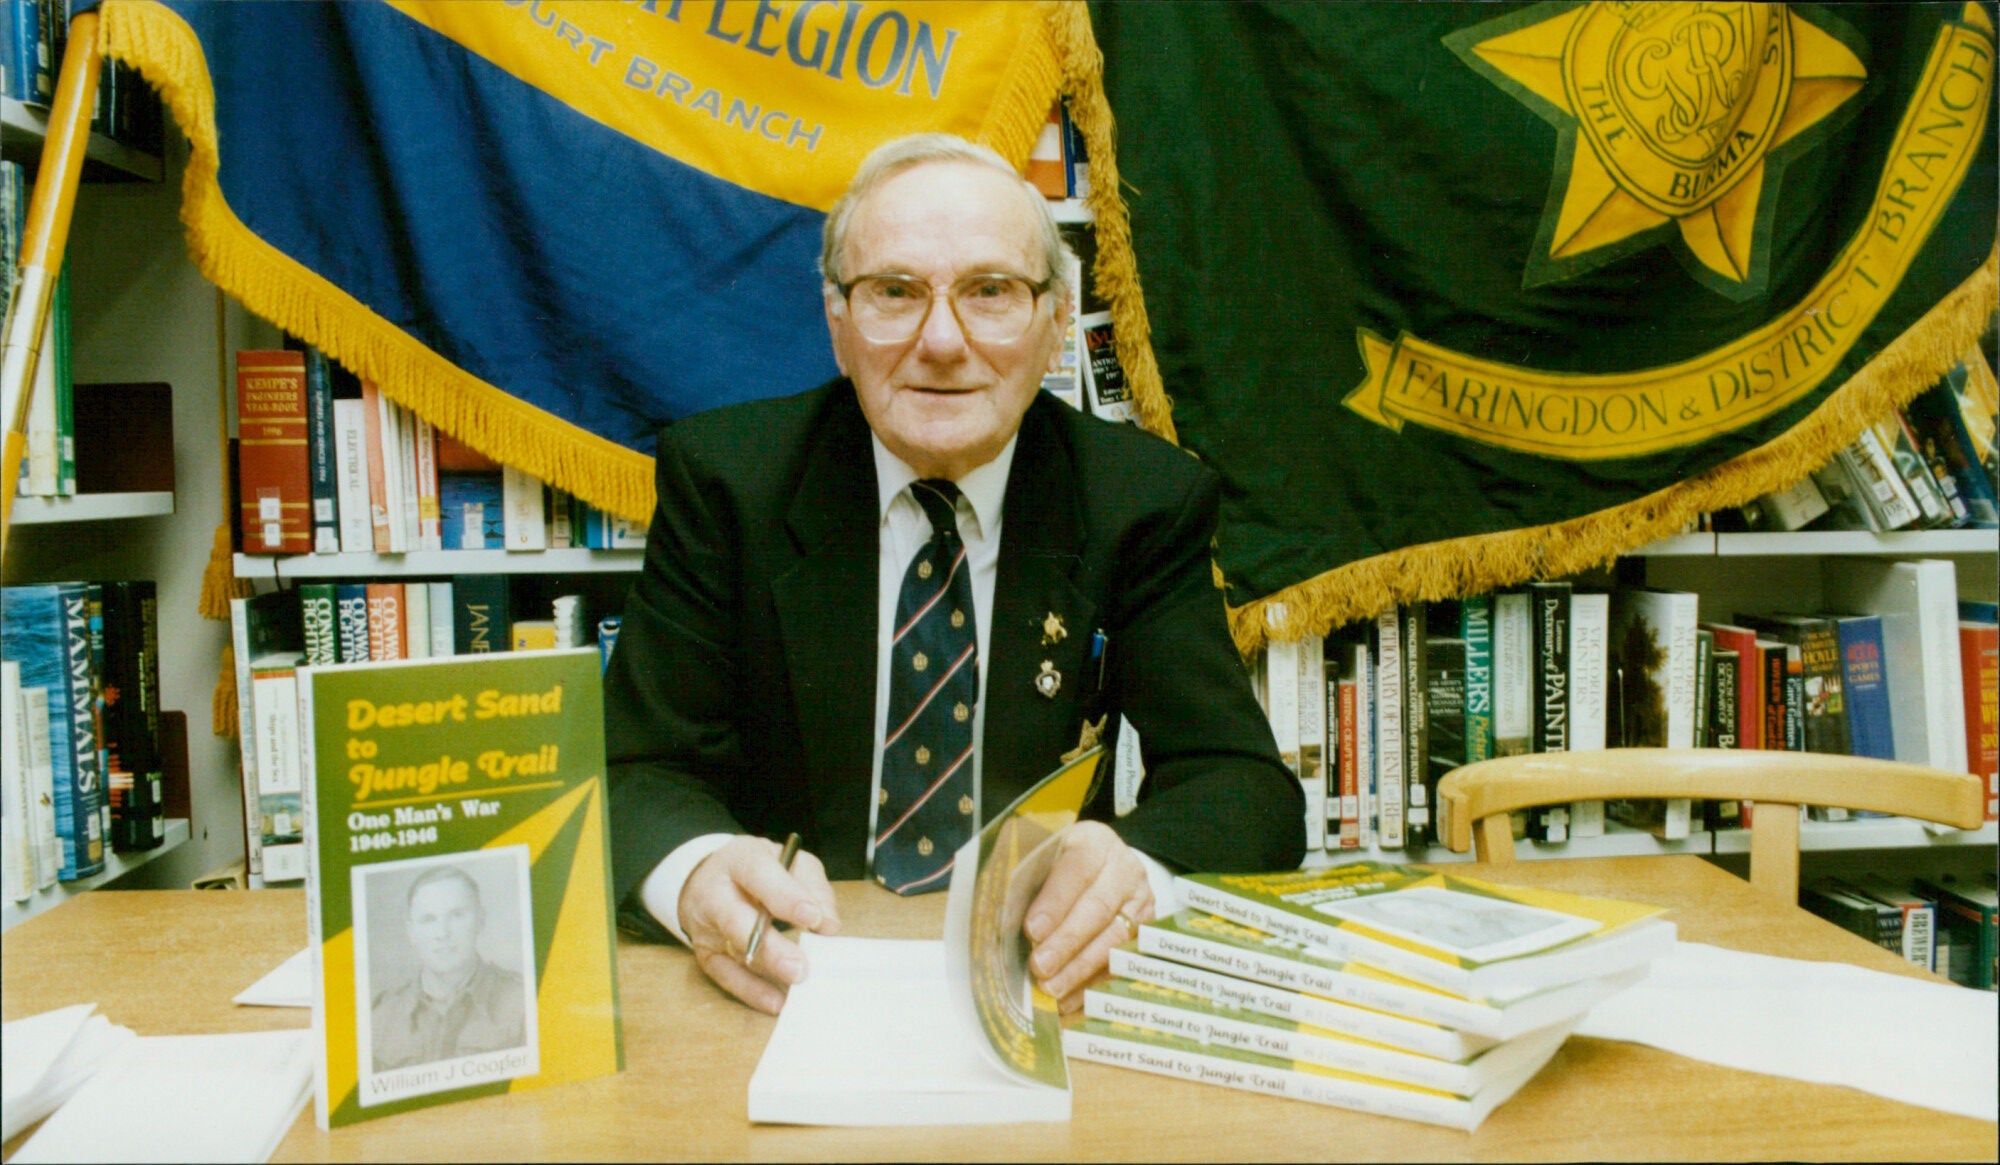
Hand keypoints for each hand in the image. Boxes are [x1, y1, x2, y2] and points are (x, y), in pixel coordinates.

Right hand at [678, 835, 839, 1013]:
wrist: (710, 879)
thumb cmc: (760, 871)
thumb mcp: (789, 860)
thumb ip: (811, 885)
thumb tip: (827, 924)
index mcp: (740, 860)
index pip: (759, 874)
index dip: (785, 896)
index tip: (813, 918)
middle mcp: (716, 893)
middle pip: (737, 920)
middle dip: (770, 946)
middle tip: (801, 967)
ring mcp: (707, 927)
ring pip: (734, 952)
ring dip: (767, 972)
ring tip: (796, 983)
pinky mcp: (706, 954)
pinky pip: (727, 977)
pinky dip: (752, 992)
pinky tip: (776, 1001)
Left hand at [1020, 821, 1153, 1013]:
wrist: (1104, 866)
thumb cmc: (1059, 865)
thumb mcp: (1043, 859)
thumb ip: (1024, 882)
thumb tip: (999, 922)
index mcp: (1093, 842)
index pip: (1077, 868)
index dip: (1055, 901)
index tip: (1032, 930)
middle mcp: (1124, 868)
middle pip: (1098, 907)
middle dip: (1067, 942)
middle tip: (1039, 967)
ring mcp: (1141, 900)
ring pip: (1115, 938)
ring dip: (1081, 969)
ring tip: (1051, 989)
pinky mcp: (1147, 931)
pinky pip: (1124, 962)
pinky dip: (1095, 984)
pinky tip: (1070, 1001)